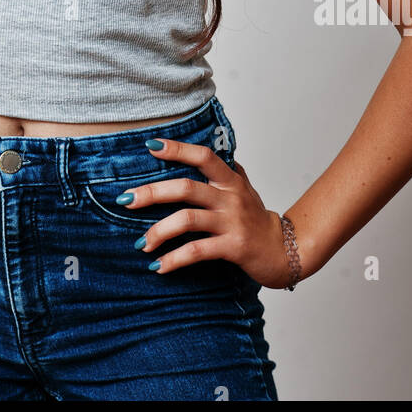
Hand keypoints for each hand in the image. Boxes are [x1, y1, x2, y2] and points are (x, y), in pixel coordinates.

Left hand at [120, 137, 292, 287]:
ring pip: (187, 220)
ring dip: (158, 232)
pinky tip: (159, 266)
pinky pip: (197, 251)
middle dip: (152, 193)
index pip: (203, 156)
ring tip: (141, 243)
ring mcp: (232, 222)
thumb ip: (226, 171)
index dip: (177, 149)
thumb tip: (207, 154)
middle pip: (186, 188)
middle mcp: (230, 197)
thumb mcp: (245, 189)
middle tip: (125, 200)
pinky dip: (174, 259)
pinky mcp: (233, 247)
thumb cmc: (258, 219)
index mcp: (231, 180)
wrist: (286, 250)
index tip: (150, 145)